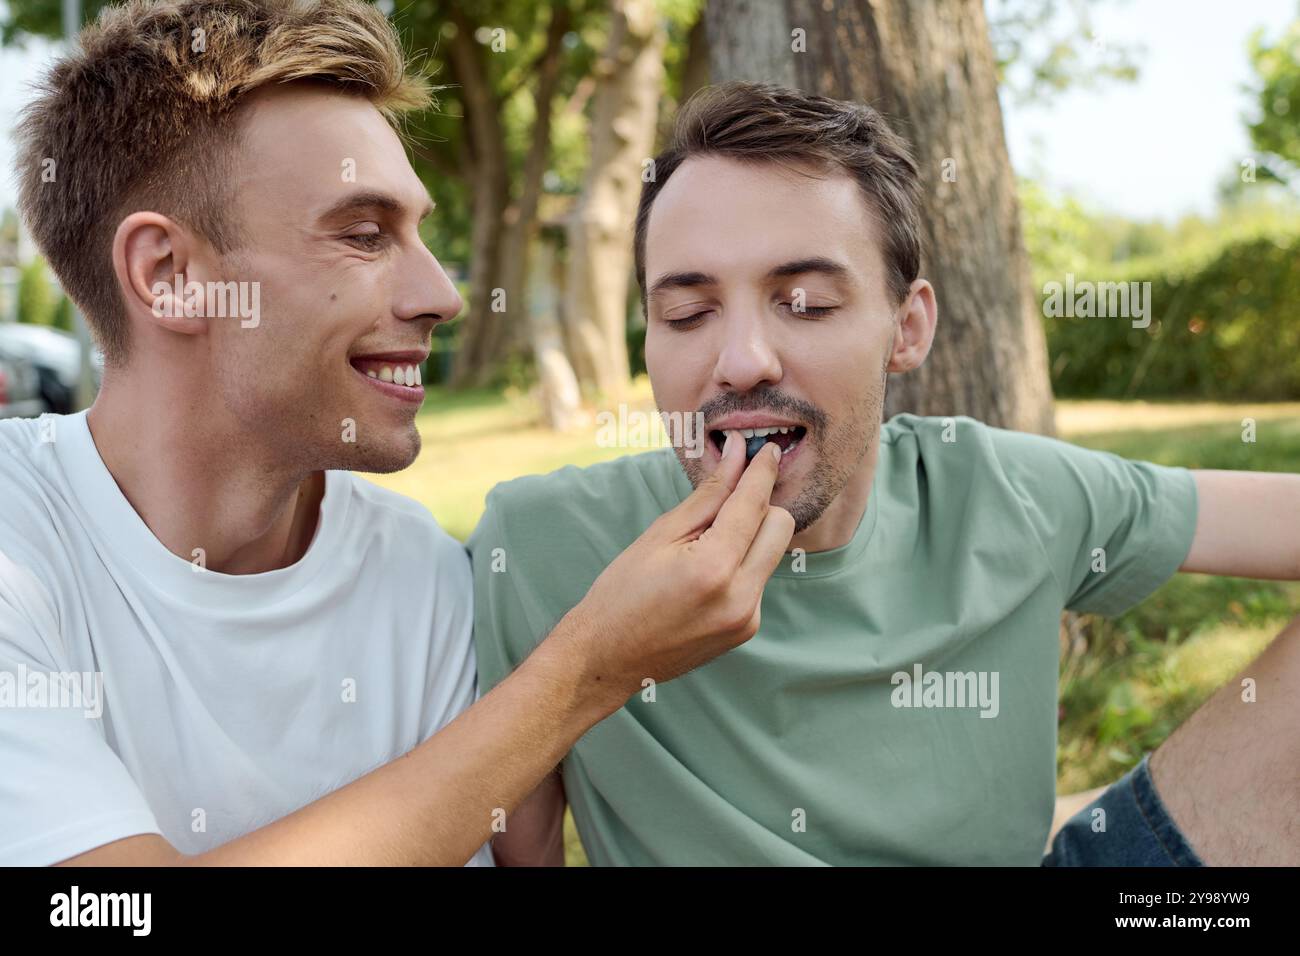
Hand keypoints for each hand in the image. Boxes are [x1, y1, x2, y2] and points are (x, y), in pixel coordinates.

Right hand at [559, 432, 793, 704]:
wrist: (609, 657)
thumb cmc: (622, 592)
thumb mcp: (661, 534)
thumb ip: (709, 495)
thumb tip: (737, 456)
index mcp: (714, 567)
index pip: (753, 505)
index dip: (762, 472)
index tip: (768, 450)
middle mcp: (740, 596)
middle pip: (781, 526)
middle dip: (761, 504)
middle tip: (729, 497)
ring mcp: (748, 617)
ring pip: (772, 553)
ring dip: (751, 536)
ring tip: (706, 543)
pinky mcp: (747, 629)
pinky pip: (759, 579)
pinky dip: (742, 564)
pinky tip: (706, 573)